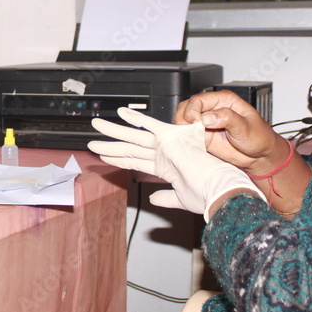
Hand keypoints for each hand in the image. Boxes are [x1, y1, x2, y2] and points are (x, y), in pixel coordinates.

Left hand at [89, 107, 263, 220]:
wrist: (220, 190)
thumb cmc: (208, 195)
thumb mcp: (181, 199)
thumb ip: (165, 198)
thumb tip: (153, 199)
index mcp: (167, 167)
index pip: (136, 161)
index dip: (118, 159)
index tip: (104, 156)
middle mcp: (164, 154)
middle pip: (130, 148)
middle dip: (110, 144)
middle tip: (91, 139)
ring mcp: (166, 146)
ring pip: (132, 138)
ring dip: (113, 132)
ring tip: (96, 125)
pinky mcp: (170, 139)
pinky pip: (149, 126)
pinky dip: (135, 118)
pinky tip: (121, 112)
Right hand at [173, 90, 283, 173]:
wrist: (261, 156)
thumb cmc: (259, 137)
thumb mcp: (246, 126)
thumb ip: (227, 118)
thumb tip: (207, 118)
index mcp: (223, 100)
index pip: (198, 100)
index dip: (192, 111)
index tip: (196, 123)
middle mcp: (212, 110)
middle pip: (186, 108)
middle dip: (183, 119)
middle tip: (189, 131)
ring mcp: (205, 124)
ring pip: (183, 121)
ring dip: (182, 129)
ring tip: (191, 138)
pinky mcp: (203, 137)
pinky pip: (187, 136)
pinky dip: (185, 139)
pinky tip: (192, 144)